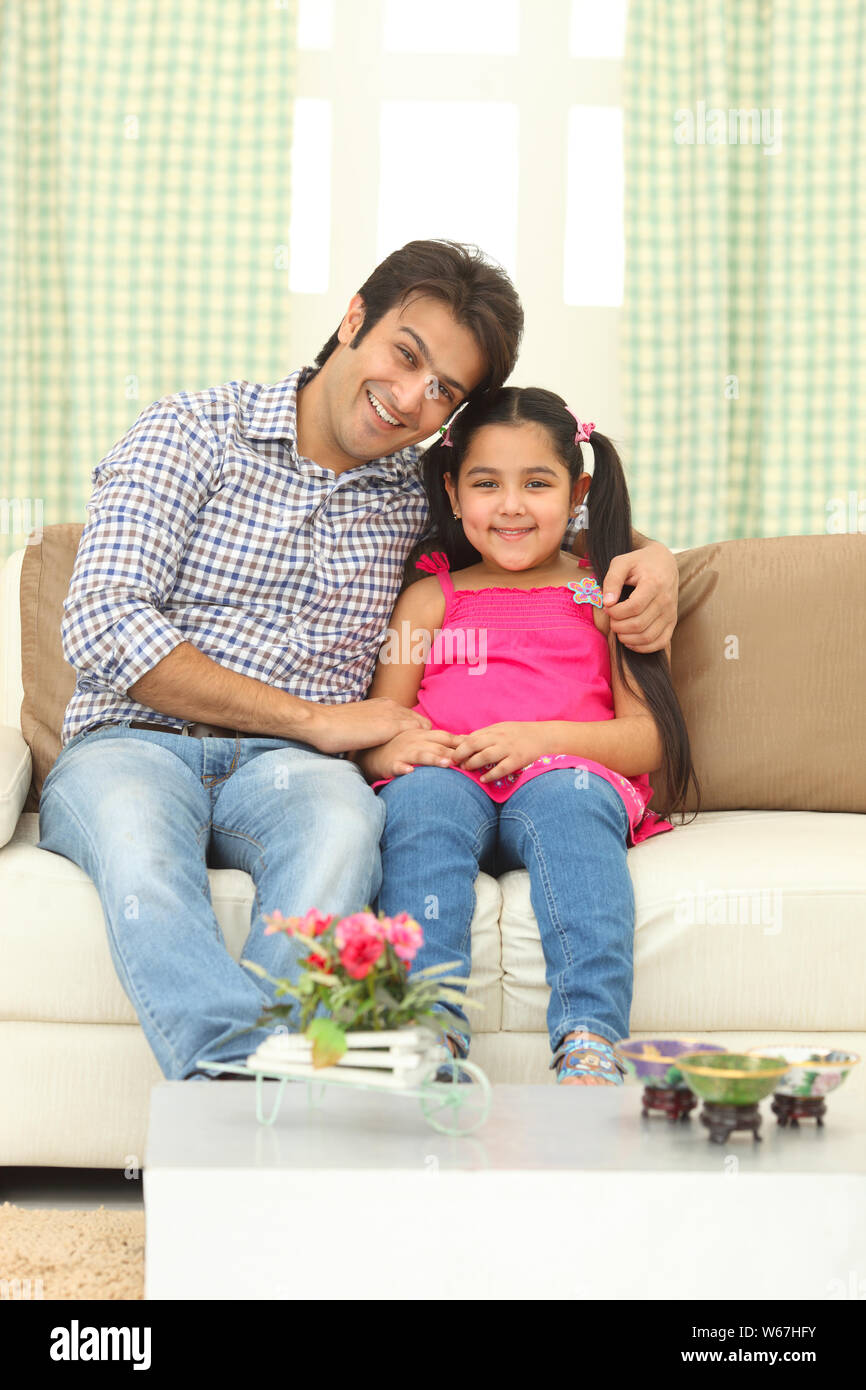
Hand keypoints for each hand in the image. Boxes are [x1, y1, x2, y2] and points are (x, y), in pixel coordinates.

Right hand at [306, 698, 430, 755]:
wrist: (320, 723)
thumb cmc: (332, 727)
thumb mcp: (358, 724)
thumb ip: (371, 728)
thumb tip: (373, 739)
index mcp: (384, 705)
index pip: (412, 719)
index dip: (417, 735)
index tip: (421, 749)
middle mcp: (392, 707)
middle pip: (423, 724)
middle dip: (431, 740)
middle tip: (440, 758)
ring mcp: (392, 715)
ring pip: (423, 729)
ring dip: (432, 746)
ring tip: (444, 762)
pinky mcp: (390, 726)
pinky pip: (416, 734)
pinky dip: (424, 748)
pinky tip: (429, 761)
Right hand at [360, 728, 460, 780]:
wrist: (373, 755)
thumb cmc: (402, 749)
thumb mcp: (420, 741)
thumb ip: (439, 742)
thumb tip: (464, 742)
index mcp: (423, 735)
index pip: (445, 737)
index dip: (461, 742)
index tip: (476, 747)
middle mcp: (415, 741)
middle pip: (436, 745)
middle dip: (452, 751)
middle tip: (466, 759)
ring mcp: (403, 752)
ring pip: (420, 755)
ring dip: (434, 759)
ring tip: (446, 764)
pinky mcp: (391, 763)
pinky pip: (398, 766)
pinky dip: (404, 769)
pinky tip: (410, 772)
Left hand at [451, 722, 545, 783]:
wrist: (543, 736)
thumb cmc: (518, 733)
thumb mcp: (499, 728)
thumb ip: (482, 735)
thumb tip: (461, 739)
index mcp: (494, 731)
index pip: (471, 737)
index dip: (458, 747)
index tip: (450, 754)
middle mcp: (500, 738)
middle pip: (474, 744)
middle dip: (461, 754)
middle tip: (454, 763)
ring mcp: (509, 749)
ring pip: (486, 756)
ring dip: (473, 763)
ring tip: (466, 769)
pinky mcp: (518, 760)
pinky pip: (501, 768)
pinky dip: (490, 774)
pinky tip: (483, 779)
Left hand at [601, 541, 677, 651]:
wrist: (664, 562)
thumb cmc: (639, 562)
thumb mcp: (622, 562)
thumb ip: (612, 580)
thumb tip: (607, 603)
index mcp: (654, 583)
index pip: (633, 607)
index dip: (616, 612)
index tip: (607, 608)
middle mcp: (666, 600)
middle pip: (639, 624)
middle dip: (618, 626)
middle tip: (611, 619)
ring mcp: (671, 613)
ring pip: (648, 637)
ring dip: (627, 638)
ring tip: (618, 629)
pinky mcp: (672, 622)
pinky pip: (660, 642)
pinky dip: (643, 647)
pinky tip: (630, 640)